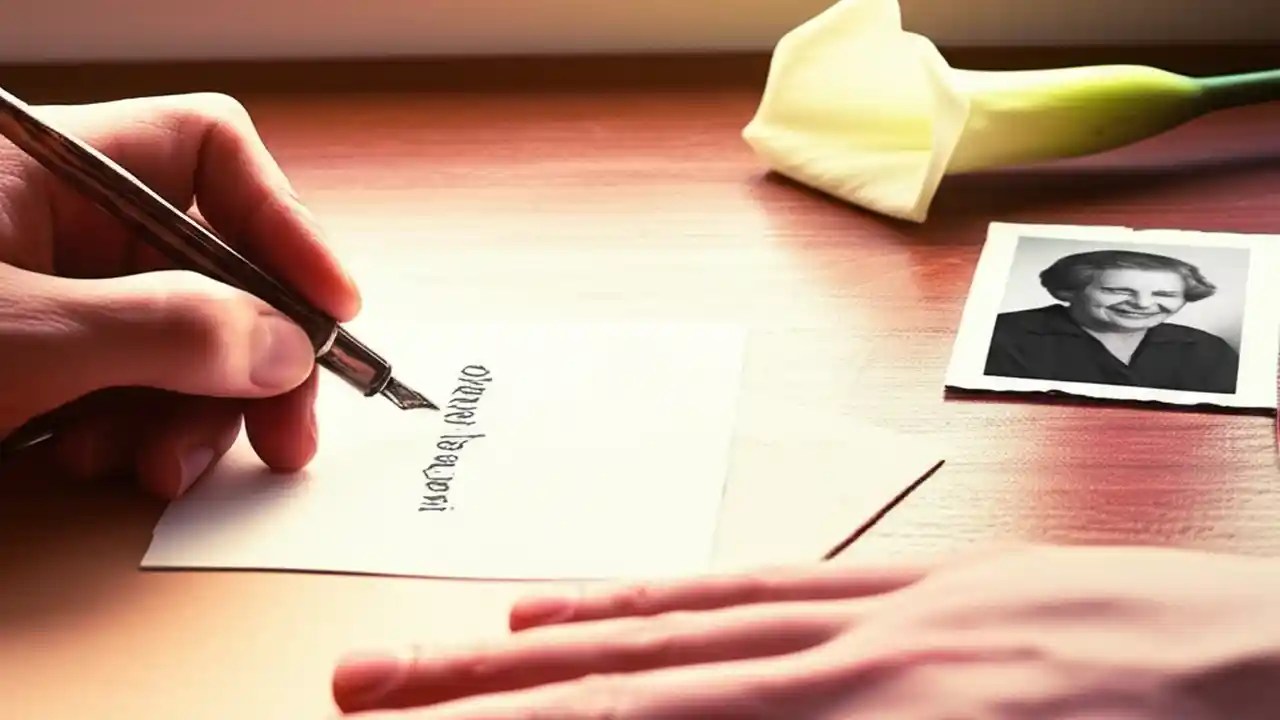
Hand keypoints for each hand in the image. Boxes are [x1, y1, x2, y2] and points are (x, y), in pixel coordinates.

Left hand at [0, 92, 359, 496]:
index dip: (282, 222)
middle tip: (285, 432)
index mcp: (49, 167)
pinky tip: (105, 466)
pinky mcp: (51, 365)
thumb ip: (162, 331)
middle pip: (215, 269)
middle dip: (252, 361)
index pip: (208, 151)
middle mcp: (65, 222)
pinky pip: (138, 392)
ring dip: (194, 418)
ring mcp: (61, 296)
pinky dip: (141, 436)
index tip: (330, 305)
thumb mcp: (22, 335)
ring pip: (186, 346)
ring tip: (161, 469)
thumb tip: (287, 348)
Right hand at [330, 544, 1279, 718]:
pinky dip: (642, 608)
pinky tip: (571, 615)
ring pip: (666, 636)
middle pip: (624, 688)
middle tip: (362, 695)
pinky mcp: (896, 588)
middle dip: (475, 698)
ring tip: (430, 661)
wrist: (1262, 671)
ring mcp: (865, 620)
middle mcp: (843, 674)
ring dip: (531, 652)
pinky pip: (743, 594)